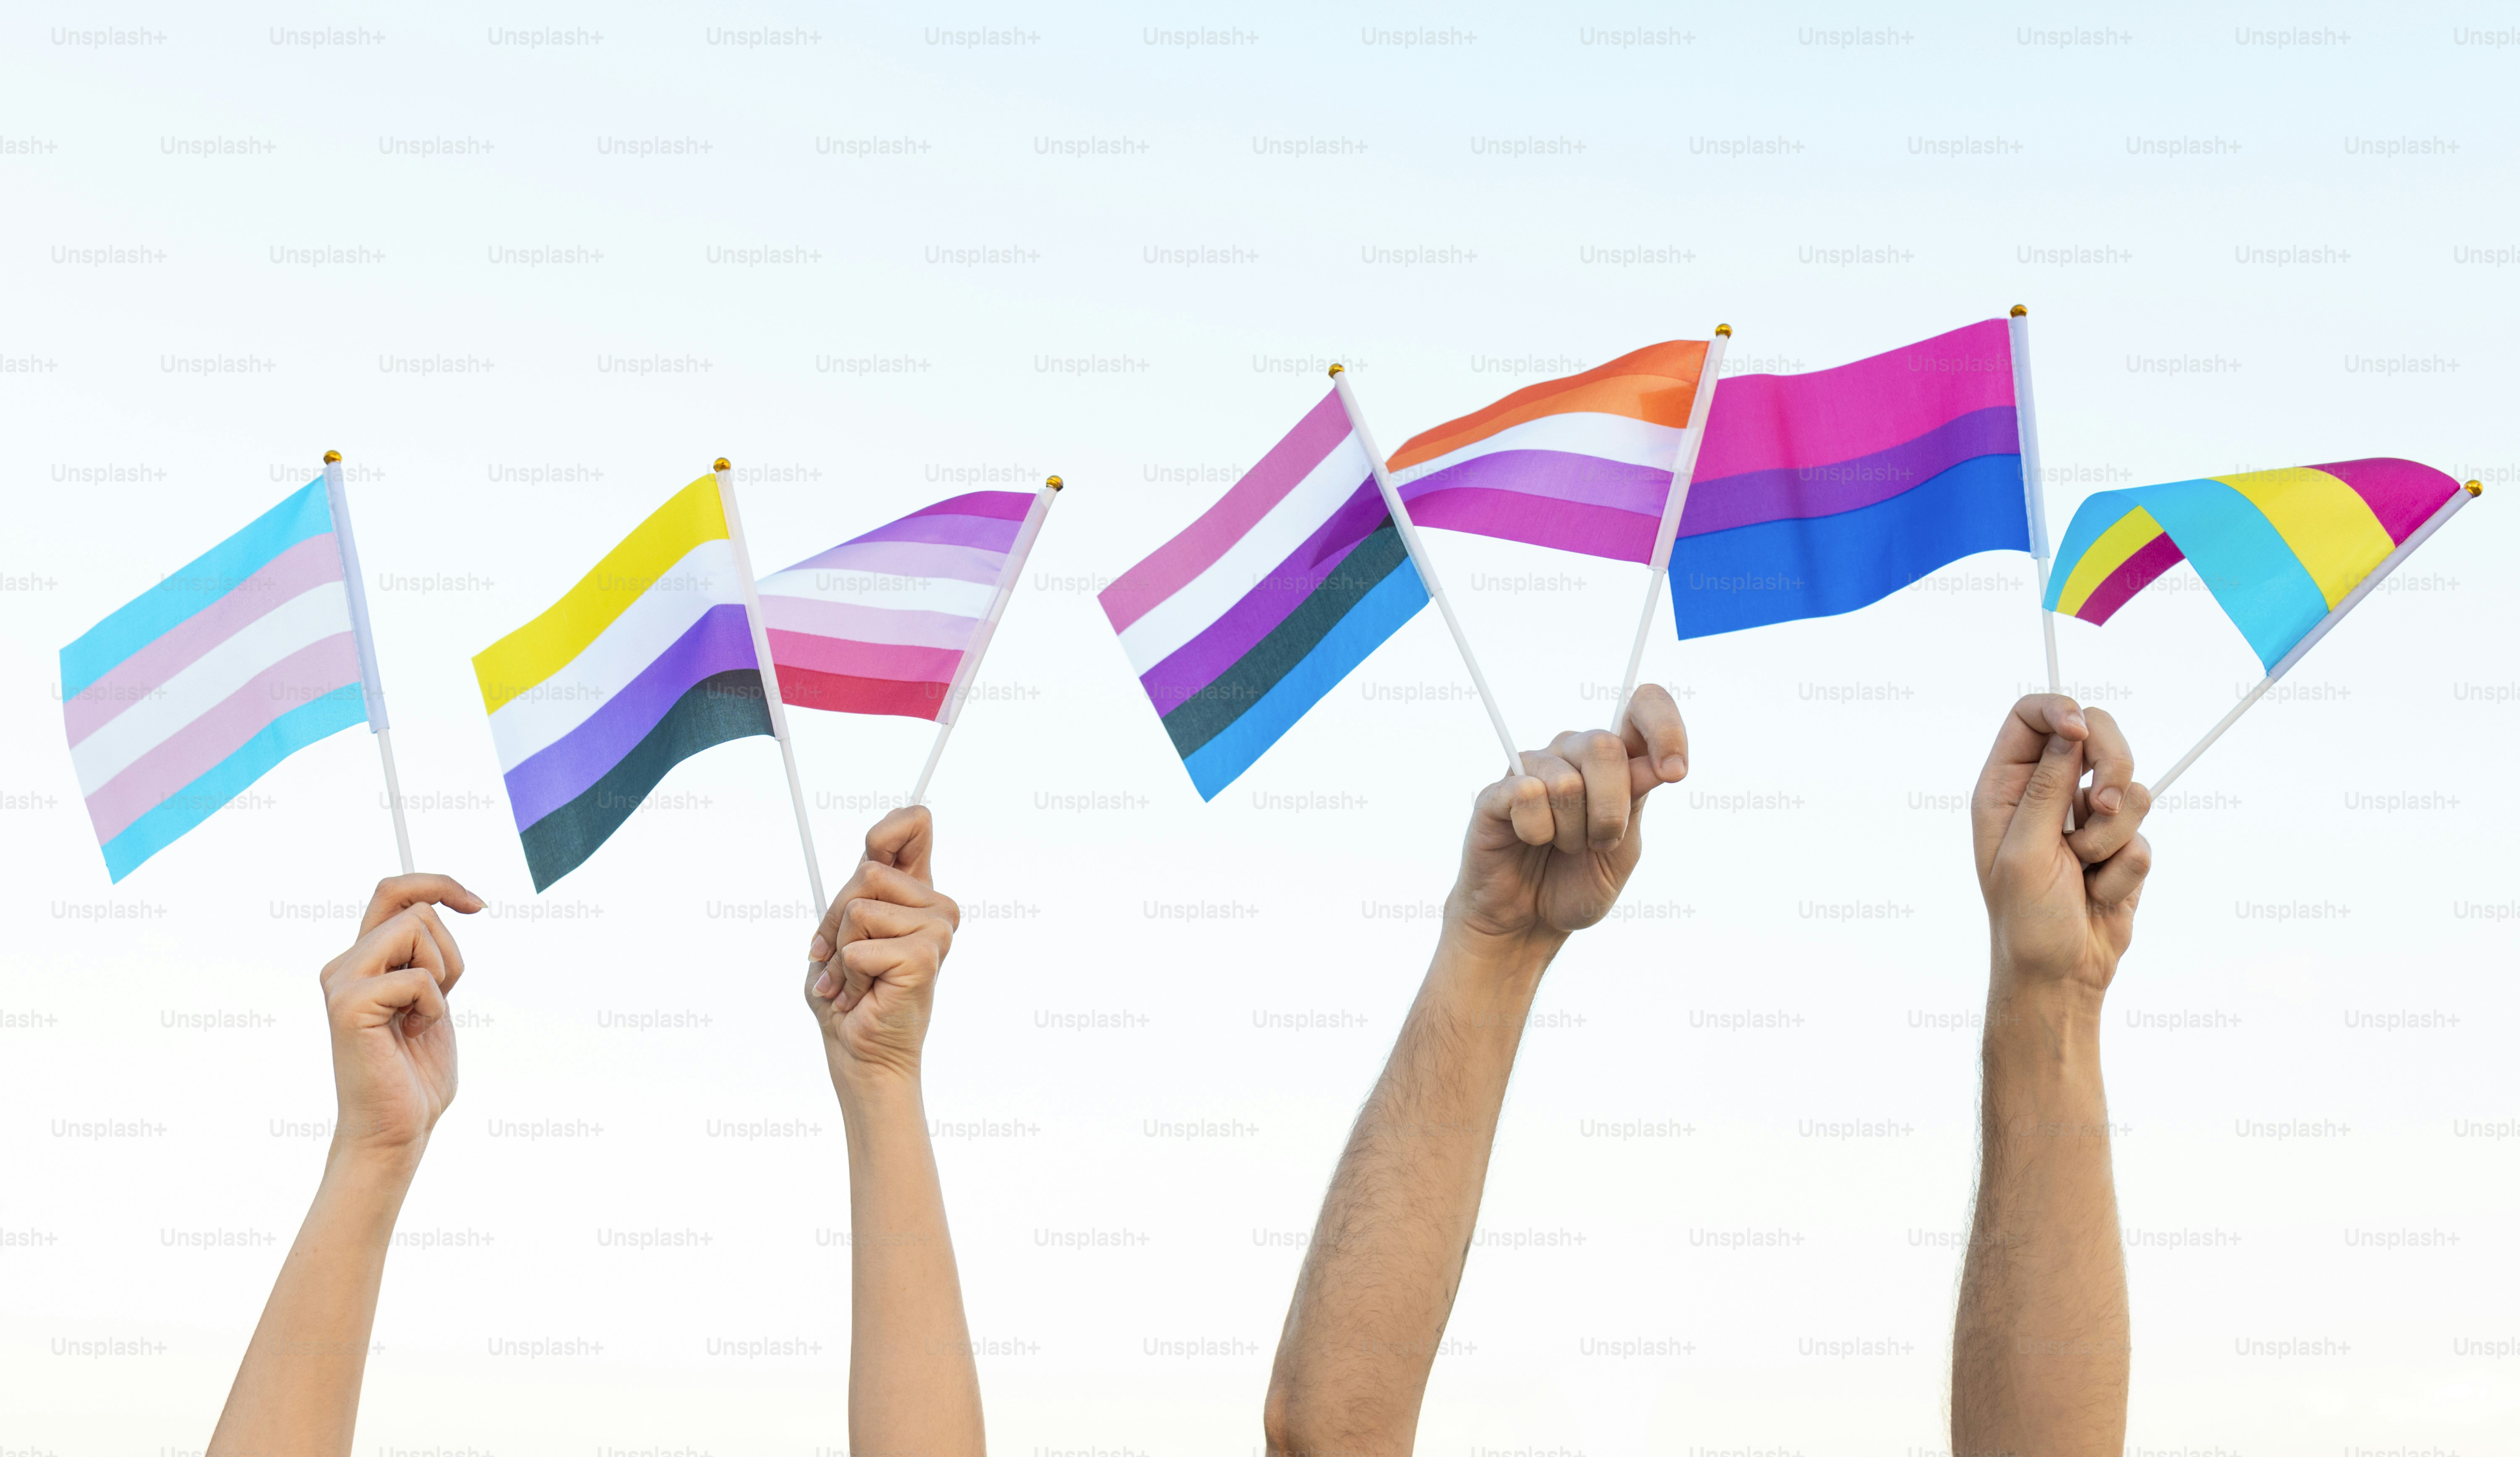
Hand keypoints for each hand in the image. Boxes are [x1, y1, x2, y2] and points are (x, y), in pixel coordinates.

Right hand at [323, 874, 481, 1159]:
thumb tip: (443, 902)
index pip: (394, 891)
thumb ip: (426, 955)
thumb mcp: (431, 997)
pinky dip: (433, 1007)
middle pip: (417, 909)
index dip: (439, 883)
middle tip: (437, 1001)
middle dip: (448, 952)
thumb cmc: (416, 1071)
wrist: (397, 1127)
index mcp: (362, 959)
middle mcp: (344, 963)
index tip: (477, 905)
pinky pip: (419, 977)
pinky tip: (412, 1034)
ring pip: (417, 930)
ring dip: (441, 975)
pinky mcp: (349, 1004)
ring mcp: (342, 981)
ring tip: (419, 1018)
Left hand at [803, 809, 958, 1084]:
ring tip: (856, 979)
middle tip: (840, 958)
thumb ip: (857, 890)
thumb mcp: (841, 928)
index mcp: (915, 891)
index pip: (913, 826)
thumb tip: (870, 861)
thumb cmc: (848, 994)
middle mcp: (934, 906)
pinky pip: (859, 947)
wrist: (858, 1049)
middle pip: (867, 871)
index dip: (890, 826)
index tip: (874, 845)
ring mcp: (936, 931)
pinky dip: (848, 975)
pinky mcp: (925, 957)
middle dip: (835, 919)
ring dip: (841, 951)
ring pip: (860, 909)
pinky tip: (864, 994)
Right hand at [1448, 684, 1689, 949]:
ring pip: (1567, 781)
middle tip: (1599, 842)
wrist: (1531, 921)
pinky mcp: (1497, 791)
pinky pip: (1527, 795)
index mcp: (1614, 760)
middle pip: (1604, 747)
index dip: (1666, 727)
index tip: (1675, 772)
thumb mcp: (1625, 848)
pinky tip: (1529, 840)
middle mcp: (1573, 753)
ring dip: (1572, 833)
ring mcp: (1532, 768)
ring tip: (1562, 847)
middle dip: (1610, 810)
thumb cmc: (1578, 882)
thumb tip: (1661, 765)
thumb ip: (1636, 802)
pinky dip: (1538, 832)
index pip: (1643, 707)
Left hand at [1971, 695, 2153, 996]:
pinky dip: (2124, 868)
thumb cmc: (2027, 920)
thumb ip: (2046, 791)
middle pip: (2095, 735)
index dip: (2060, 711)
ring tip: (2084, 869)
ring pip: (2128, 786)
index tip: (2081, 731)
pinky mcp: (2120, 844)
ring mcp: (2086, 817)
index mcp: (2006, 788)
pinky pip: (2143, 834)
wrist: (2061, 973)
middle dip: (2109, 767)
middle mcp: (2046, 794)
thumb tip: (2068, 736)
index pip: (2030, 717)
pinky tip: (2099, 893)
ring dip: (2111, 836)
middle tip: (2102, 806)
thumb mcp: (2024, 853)